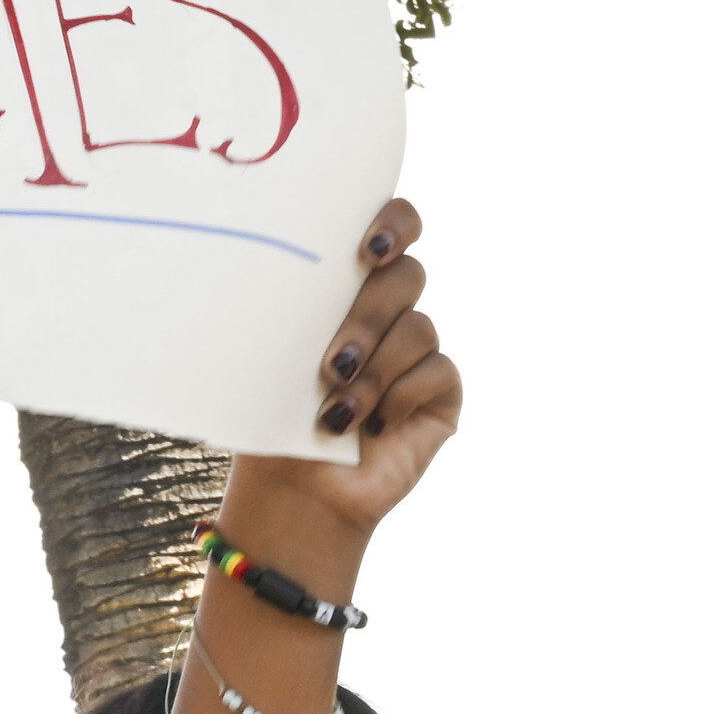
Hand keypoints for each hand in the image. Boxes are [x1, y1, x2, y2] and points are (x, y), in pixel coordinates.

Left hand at [232, 198, 458, 546]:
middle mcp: (389, 313)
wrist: (294, 491)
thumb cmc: (272, 419)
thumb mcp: (274, 356)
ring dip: (374, 371)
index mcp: (347, 289)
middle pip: (406, 276)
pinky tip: (371, 426)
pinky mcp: (442, 392)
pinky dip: (398, 398)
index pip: (394, 227)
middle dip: (366, 318)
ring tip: (336, 411)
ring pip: (418, 327)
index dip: (394, 221)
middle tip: (331, 364)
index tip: (368, 247)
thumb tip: (285, 265)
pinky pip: (437, 371)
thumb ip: (294, 307)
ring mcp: (419, 352)